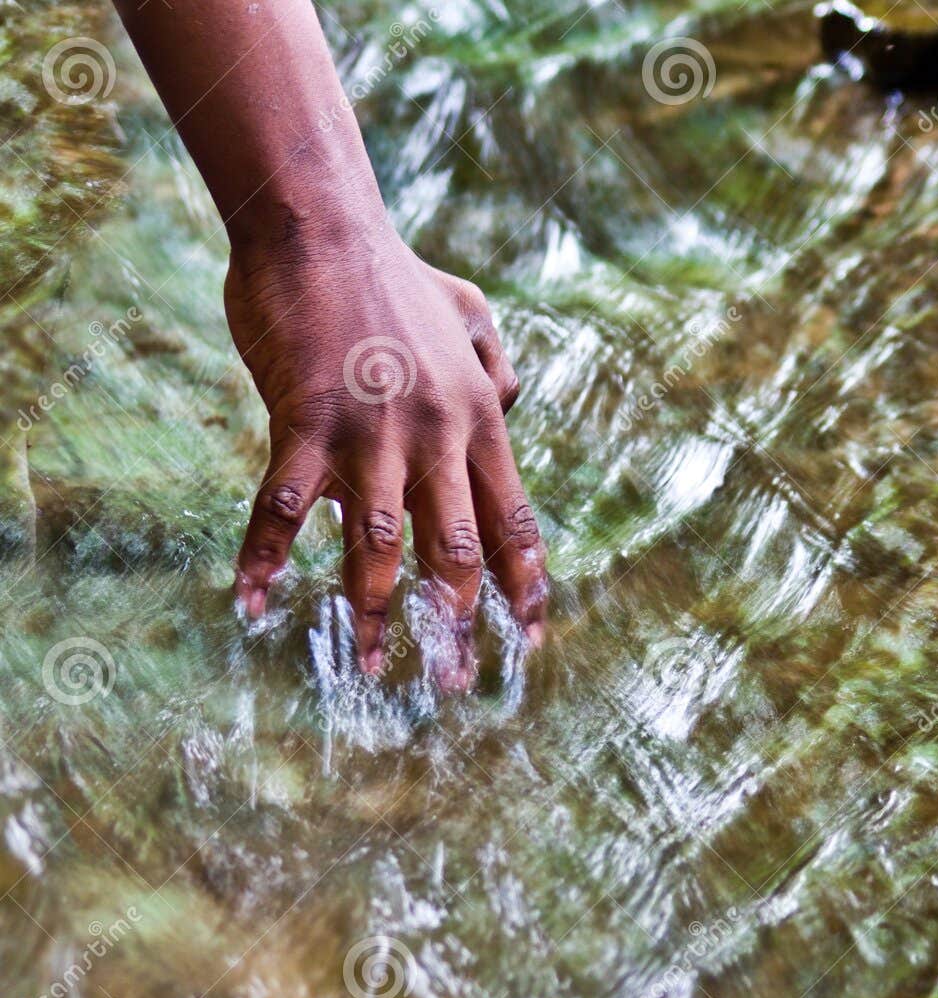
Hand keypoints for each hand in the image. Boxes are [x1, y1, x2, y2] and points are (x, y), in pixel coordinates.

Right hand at [225, 218, 547, 686]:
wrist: (321, 224)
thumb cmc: (389, 273)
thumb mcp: (470, 309)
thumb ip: (496, 363)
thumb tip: (512, 405)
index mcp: (477, 418)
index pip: (513, 519)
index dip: (523, 585)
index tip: (530, 639)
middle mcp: (435, 433)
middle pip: (454, 549)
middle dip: (455, 623)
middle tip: (452, 679)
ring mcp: (371, 429)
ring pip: (377, 543)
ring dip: (370, 611)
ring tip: (367, 663)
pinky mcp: (306, 420)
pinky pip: (284, 505)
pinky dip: (265, 556)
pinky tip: (252, 601)